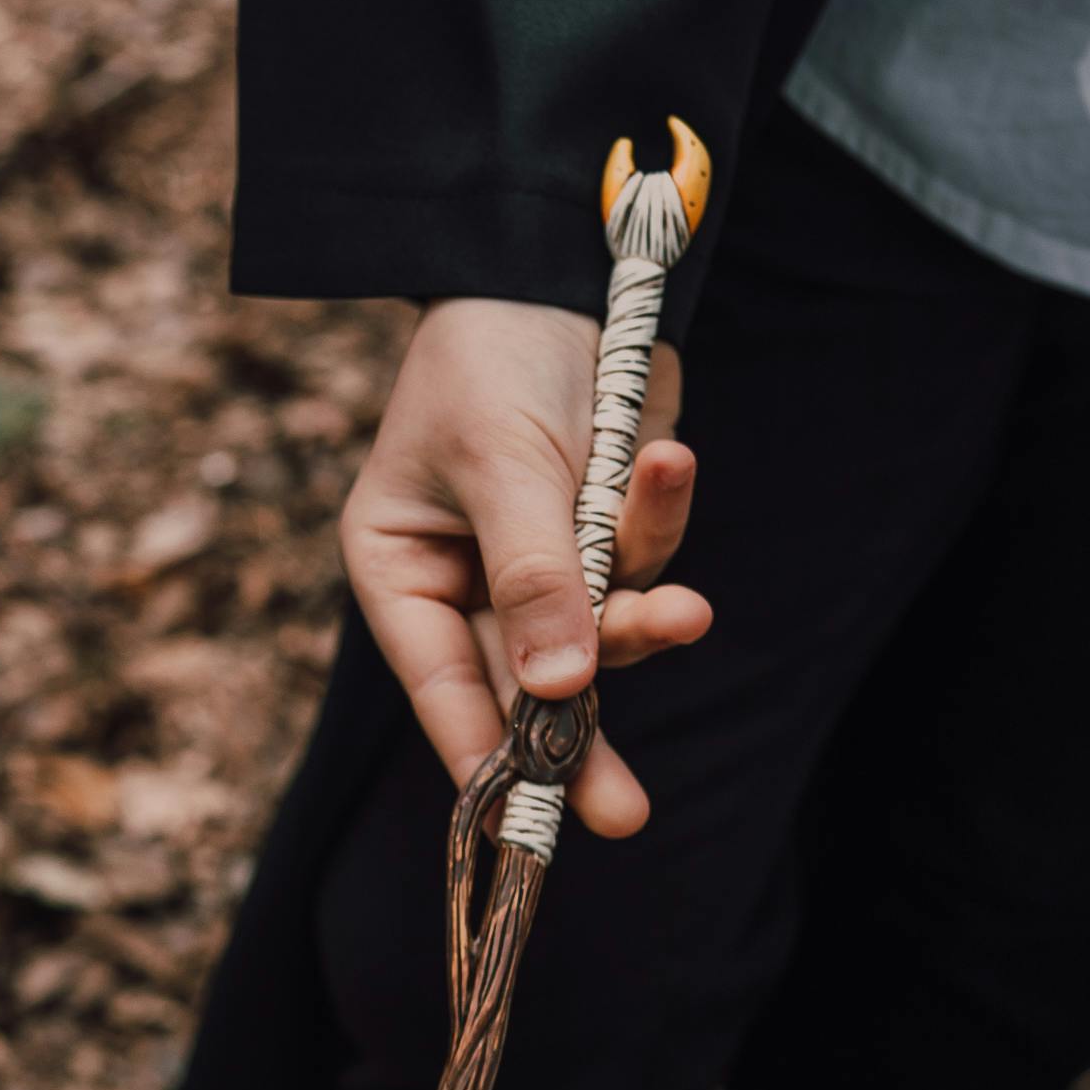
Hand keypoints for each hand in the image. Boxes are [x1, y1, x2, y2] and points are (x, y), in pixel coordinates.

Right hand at [342, 295, 708, 834]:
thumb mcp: (501, 464)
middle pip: (527, 687)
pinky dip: (661, 518)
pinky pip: (645, 556)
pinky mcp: (608, 527)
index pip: (442, 685)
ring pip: (603, 632)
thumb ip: (535, 576)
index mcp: (400, 569)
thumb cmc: (491, 356)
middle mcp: (467, 581)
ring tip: (688, 614)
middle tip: (623, 815)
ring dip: (646, 618)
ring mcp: (544, 559)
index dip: (484, 757)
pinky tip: (669, 459)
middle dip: (583, 744)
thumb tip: (561, 691)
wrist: (554, 262)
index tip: (525, 827)